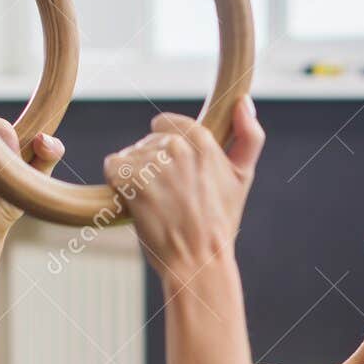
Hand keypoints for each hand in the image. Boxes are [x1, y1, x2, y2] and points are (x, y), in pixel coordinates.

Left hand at [104, 95, 263, 281]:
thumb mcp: (242, 178)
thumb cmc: (219, 223)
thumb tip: (244, 102)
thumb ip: (250, 136)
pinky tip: (135, 202)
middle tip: (170, 197)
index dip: (167, 151)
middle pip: (146, 141)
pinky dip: (118, 184)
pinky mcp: (133, 182)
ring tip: (156, 203)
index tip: (178, 177)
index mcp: (204, 140)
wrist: (198, 261)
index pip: (165, 124)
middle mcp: (178, 147)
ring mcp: (154, 165)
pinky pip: (112, 167)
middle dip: (151, 165)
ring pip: (129, 155)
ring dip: (135, 177)